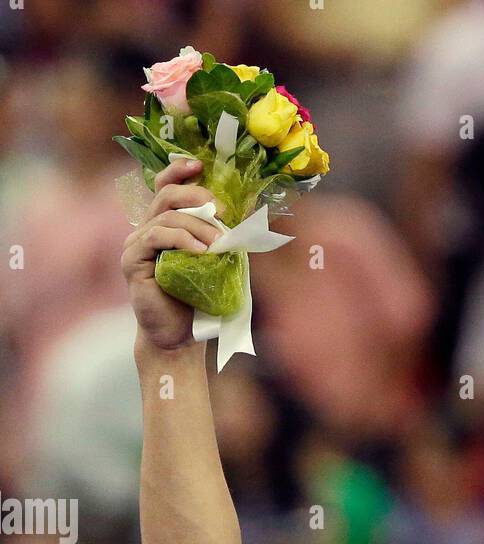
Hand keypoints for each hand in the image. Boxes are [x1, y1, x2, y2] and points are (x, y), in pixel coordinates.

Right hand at [121, 158, 223, 351]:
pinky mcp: (132, 261)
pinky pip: (155, 237)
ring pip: (166, 217)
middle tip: (222, 210)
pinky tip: (201, 252)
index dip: (178, 170)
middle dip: (196, 196)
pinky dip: (181, 240)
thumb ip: (223, 237)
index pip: (165, 186)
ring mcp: (136, 244)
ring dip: (197, 226)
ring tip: (219, 244)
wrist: (180, 337)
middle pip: (166, 194)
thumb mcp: (216, 262)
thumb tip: (250, 212)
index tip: (200, 165)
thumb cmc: (198, 301)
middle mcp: (146, 229)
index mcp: (164, 225)